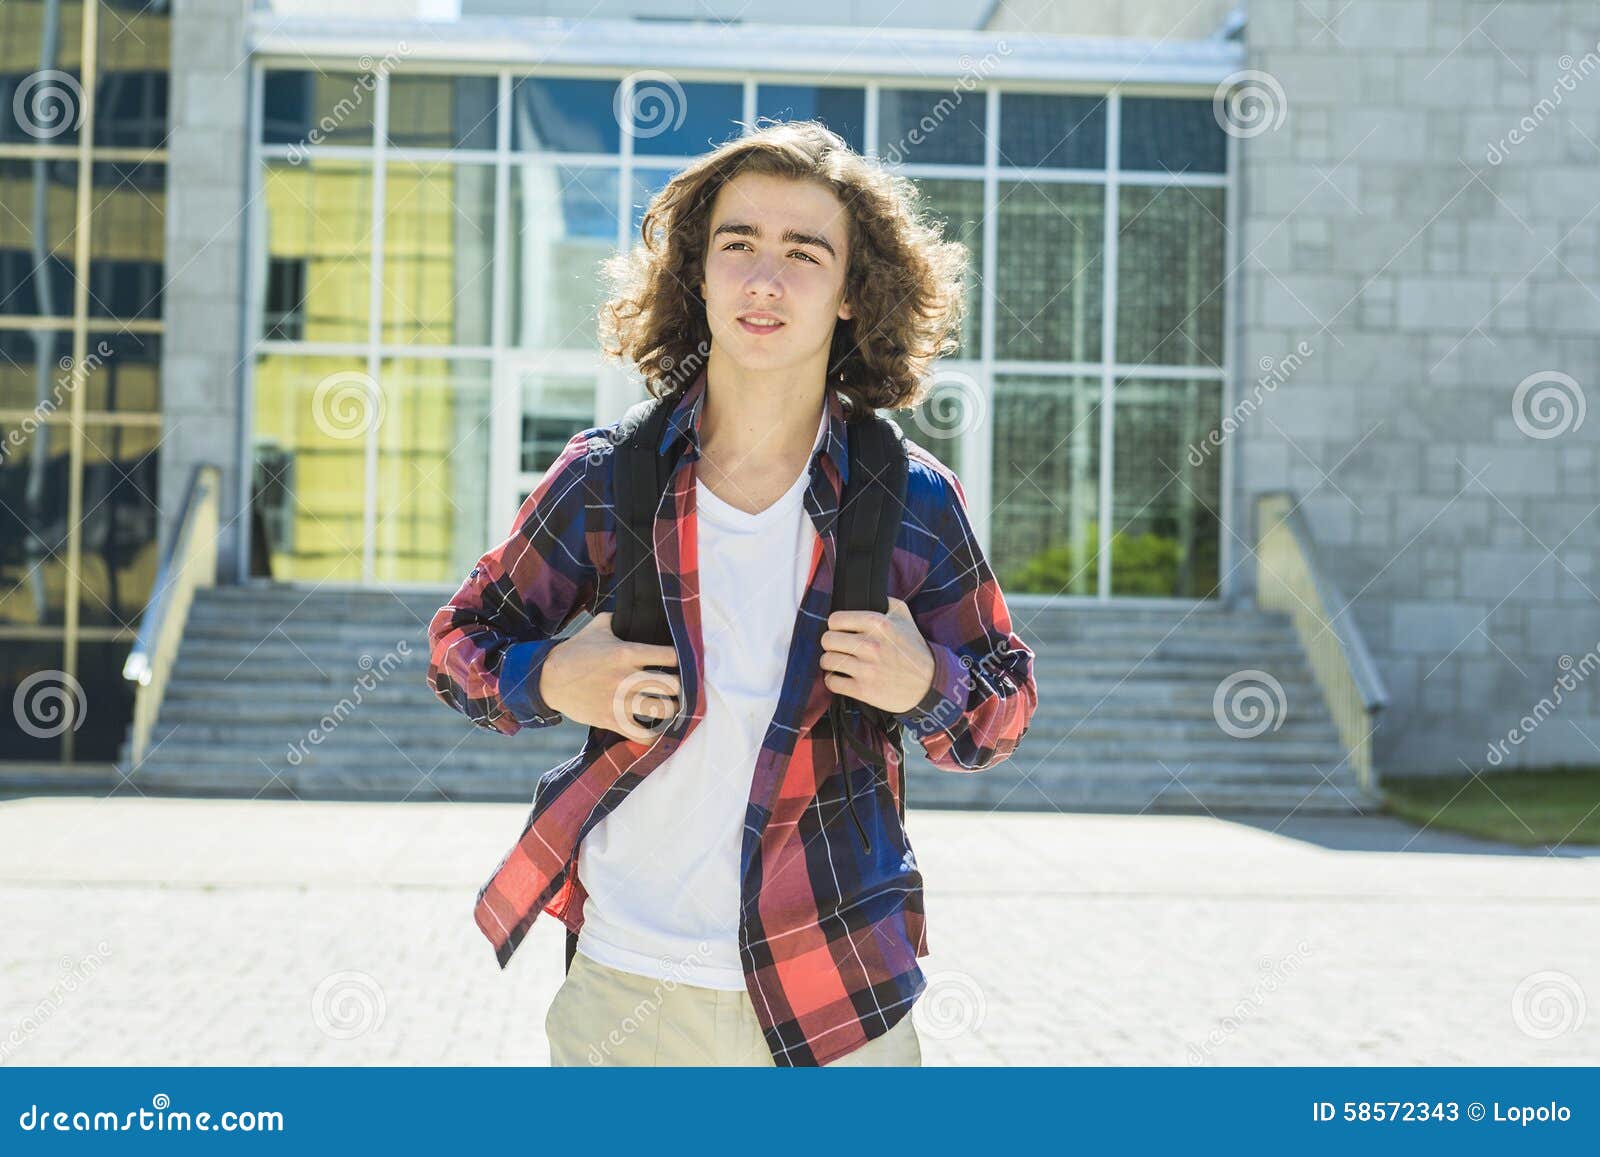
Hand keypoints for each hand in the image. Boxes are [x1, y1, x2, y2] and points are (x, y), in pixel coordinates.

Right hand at [539, 612, 680, 743]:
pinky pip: (642, 735)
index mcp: (628, 653)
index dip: (682, 659)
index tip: (681, 663)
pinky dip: (653, 735)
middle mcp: (627, 678)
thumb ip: (618, 619)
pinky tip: (654, 729)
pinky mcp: (611, 720)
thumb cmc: (576, 650)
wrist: (548, 678)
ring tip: (669, 706)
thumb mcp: (597, 627)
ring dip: (670, 709)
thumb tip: (632, 608)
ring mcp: (620, 701)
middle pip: (673, 686)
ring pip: (662, 711)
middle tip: (678, 688)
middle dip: (680, 687)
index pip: (670, 655)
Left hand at [820, 596, 935, 715]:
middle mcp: (870, 645)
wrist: (929, 683)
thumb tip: (865, 595)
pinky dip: (834, 681)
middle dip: (831, 644)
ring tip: (841, 663)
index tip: (841, 632)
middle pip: (826, 640)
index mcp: (877, 623)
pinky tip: (843, 678)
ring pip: (826, 661)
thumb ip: (884, 602)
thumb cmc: (913, 649)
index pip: (835, 619)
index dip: (836, 626)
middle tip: (840, 648)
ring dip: (831, 663)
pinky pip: (831, 682)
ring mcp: (866, 669)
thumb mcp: (904, 617)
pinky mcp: (863, 690)